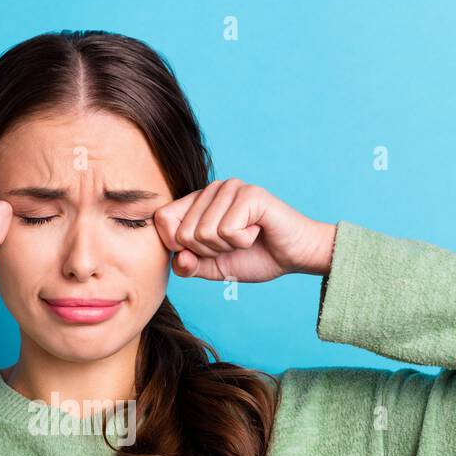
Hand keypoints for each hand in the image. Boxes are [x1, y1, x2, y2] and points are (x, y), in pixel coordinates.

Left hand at [153, 178, 336, 281]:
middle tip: (233, 244)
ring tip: (246, 238)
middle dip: (208, 252)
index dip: (178, 246)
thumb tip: (178, 256)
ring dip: (227, 247)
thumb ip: (188, 265)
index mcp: (197, 202)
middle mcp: (211, 189)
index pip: (161, 220)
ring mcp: (230, 188)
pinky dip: (243, 242)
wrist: (293, 257)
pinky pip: (227, 231)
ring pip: (203, 233)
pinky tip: (257, 232)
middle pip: (182, 233)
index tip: (206, 250)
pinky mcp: (249, 193)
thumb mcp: (212, 268)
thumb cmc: (255, 257)